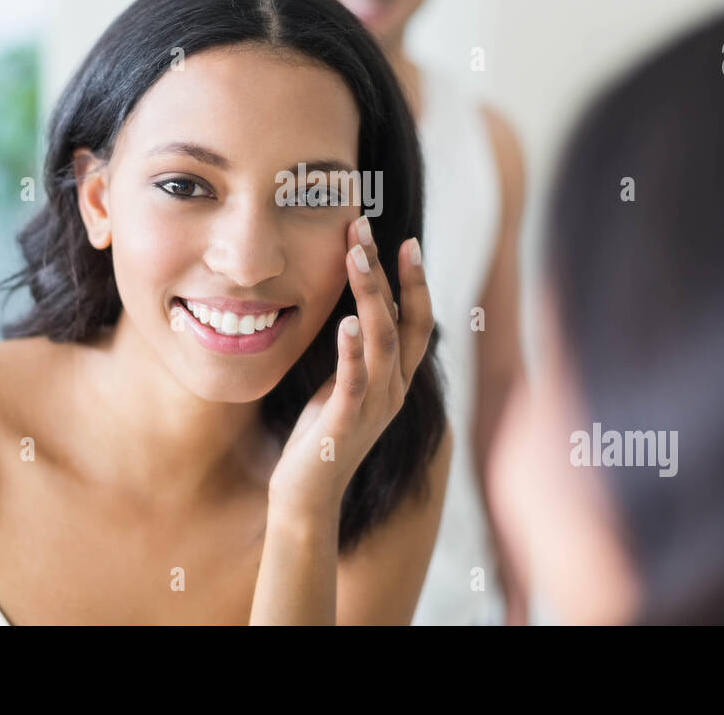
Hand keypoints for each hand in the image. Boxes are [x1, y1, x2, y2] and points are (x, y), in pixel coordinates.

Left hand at [267, 215, 433, 521]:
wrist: (307, 493)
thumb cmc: (322, 432)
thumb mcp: (345, 381)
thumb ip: (358, 348)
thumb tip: (358, 302)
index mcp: (396, 377)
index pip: (417, 320)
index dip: (415, 280)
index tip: (405, 239)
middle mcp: (394, 389)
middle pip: (404, 321)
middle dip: (389, 272)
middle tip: (366, 230)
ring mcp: (373, 408)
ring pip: (382, 342)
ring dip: (371, 295)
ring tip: (355, 256)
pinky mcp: (344, 425)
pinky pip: (354, 382)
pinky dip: (352, 350)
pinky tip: (347, 321)